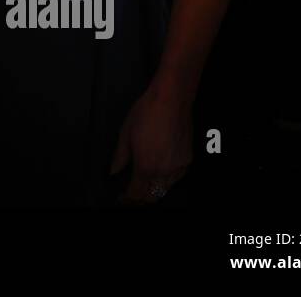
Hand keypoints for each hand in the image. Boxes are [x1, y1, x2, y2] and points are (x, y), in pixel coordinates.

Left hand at [110, 83, 192, 204]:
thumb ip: (119, 157)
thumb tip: (113, 171)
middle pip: (151, 195)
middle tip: (132, 197)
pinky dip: (167, 180)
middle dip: (141, 198)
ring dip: (154, 190)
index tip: (122, 199)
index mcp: (144, 166)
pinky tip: (161, 175)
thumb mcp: (125, 134)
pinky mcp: (188, 161)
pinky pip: (176, 178)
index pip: (135, 193)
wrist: (171, 101)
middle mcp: (162, 171)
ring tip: (145, 187)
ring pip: (165, 189)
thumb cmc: (146, 114)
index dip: (127, 199)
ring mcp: (177, 167)